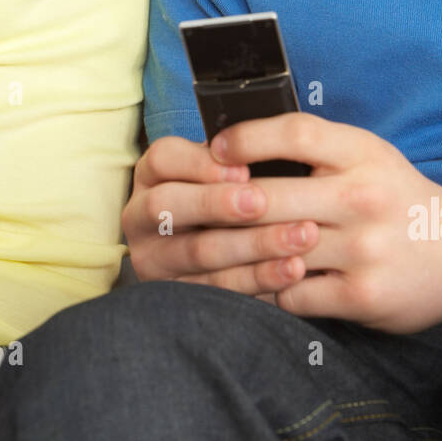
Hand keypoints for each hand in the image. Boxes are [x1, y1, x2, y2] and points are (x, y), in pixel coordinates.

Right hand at [122, 135, 320, 296]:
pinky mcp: (179, 294)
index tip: (243, 169)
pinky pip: (219, 289)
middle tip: (261, 201)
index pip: (163, 159)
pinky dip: (260, 277)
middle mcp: (141, 216)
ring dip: (253, 244)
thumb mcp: (221, 172)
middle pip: (168, 206)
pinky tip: (293, 267)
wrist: (221, 254)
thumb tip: (272, 146)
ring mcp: (155, 259)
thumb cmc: (227, 195)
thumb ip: (235, 162)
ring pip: (198, 251)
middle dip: (217, 204)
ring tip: (300, 235)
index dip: (199, 163)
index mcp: (153, 175)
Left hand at [206, 115, 441, 332]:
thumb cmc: (398, 198)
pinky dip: (262, 291)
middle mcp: (363, 197)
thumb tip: (232, 146)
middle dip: (221, 205)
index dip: (246, 137)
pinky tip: (242, 286)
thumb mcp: (366, 156)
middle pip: (269, 197)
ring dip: (231, 254)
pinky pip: (291, 295)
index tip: (216, 149)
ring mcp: (363, 250)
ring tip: (196, 251)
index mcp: (362, 153)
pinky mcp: (362, 296)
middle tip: (186, 210)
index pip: (295, 132)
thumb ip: (313, 150)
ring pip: (272, 250)